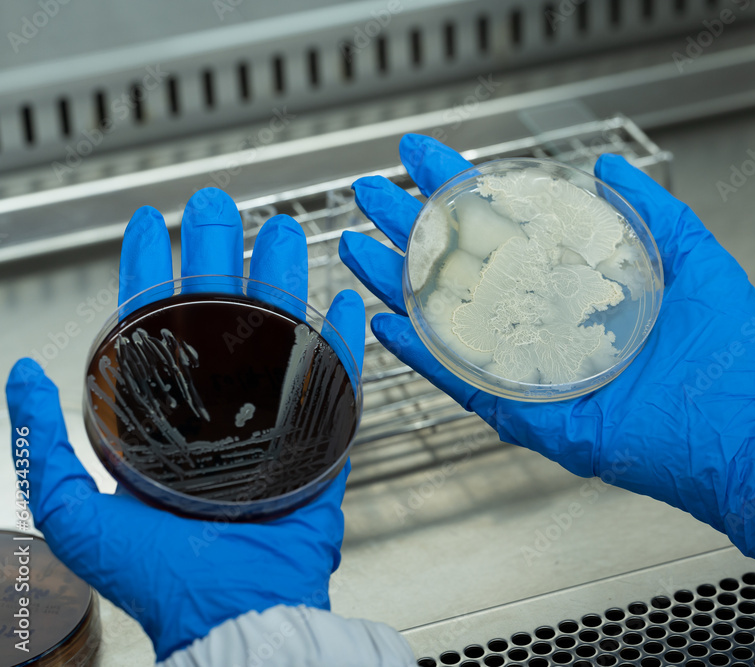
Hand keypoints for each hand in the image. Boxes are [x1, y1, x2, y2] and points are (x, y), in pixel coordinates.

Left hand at [5, 188, 365, 660]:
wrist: (238, 607)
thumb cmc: (160, 573)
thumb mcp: (74, 512)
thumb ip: (42, 444)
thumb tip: (22, 376)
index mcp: (161, 419)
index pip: (150, 324)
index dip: (148, 272)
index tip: (149, 225)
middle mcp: (216, 409)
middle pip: (219, 313)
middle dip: (218, 252)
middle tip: (218, 206)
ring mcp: (272, 419)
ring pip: (280, 330)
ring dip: (283, 278)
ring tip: (284, 231)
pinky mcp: (319, 437)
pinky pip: (338, 376)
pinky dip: (346, 338)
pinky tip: (345, 303)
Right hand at [340, 135, 754, 579]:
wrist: (744, 429)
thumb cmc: (728, 354)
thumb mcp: (692, 259)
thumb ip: (650, 210)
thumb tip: (608, 165)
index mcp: (577, 286)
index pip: (508, 229)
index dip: (464, 191)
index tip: (427, 158)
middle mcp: (546, 325)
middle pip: (465, 272)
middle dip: (413, 231)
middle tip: (370, 197)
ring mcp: (532, 369)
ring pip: (452, 324)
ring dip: (402, 284)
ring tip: (358, 247)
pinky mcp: (529, 414)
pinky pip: (467, 382)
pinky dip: (426, 355)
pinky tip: (392, 322)